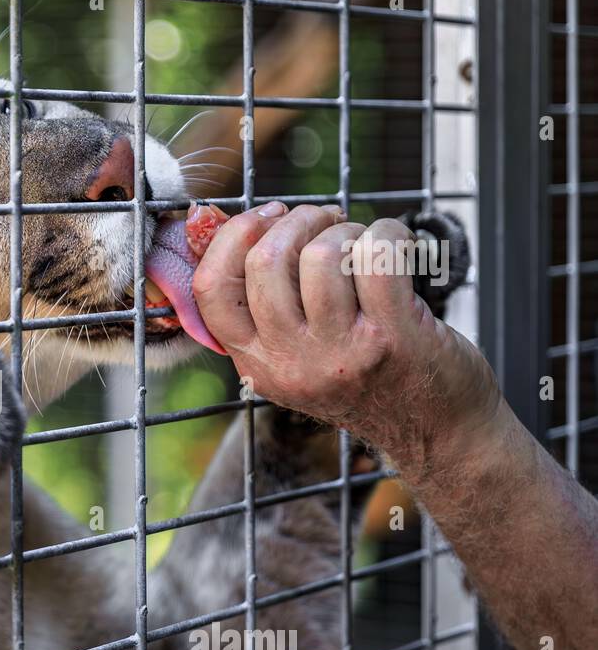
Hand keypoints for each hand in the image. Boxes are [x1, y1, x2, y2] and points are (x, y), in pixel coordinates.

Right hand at [191, 203, 503, 472]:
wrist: (438, 431)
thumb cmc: (369, 378)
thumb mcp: (298, 359)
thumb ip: (267, 308)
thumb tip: (236, 226)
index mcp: (257, 365)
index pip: (211, 290)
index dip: (232, 238)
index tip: (266, 217)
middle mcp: (292, 363)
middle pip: (264, 262)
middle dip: (298, 221)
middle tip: (326, 222)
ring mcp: (340, 354)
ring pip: (321, 254)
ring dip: (347, 230)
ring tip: (363, 244)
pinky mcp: (391, 339)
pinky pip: (377, 256)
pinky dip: (389, 233)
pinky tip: (396, 244)